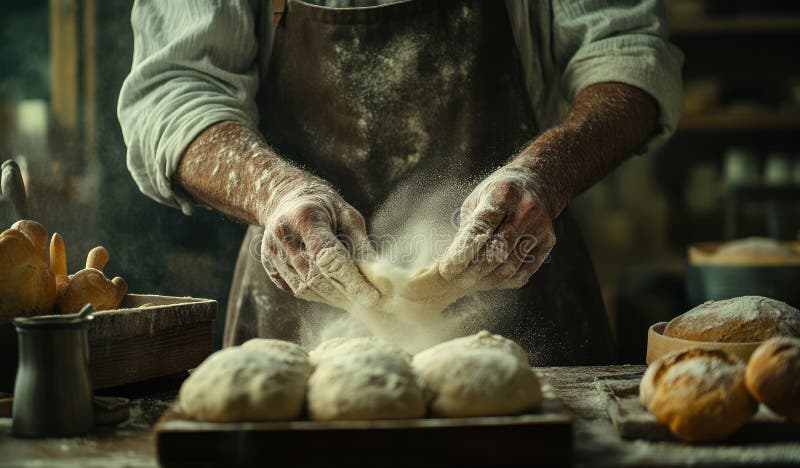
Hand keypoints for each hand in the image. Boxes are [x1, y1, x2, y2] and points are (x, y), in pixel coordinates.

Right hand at [258, 164, 378, 308]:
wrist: (287, 200)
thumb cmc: (326, 208)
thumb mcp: (349, 217)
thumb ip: (363, 247)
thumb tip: (383, 278)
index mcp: (304, 217)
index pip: (328, 256)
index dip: (351, 280)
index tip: (373, 297)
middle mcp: (283, 235)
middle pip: (316, 276)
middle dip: (346, 293)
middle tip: (372, 303)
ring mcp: (272, 253)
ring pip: (306, 288)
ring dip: (334, 298)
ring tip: (357, 300)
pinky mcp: (269, 267)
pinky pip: (297, 290)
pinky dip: (320, 296)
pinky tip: (337, 293)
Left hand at [437, 165, 555, 289]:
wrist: (536, 183)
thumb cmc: (497, 194)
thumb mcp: (477, 200)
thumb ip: (468, 228)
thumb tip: (453, 261)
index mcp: (504, 193)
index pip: (481, 228)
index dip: (463, 252)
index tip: (447, 269)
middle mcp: (526, 210)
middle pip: (497, 251)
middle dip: (473, 271)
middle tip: (455, 281)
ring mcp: (540, 227)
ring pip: (510, 267)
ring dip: (486, 280)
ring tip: (468, 284)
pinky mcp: (548, 242)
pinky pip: (522, 273)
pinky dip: (502, 282)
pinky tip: (488, 280)